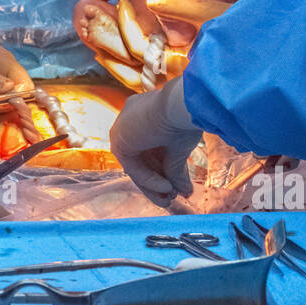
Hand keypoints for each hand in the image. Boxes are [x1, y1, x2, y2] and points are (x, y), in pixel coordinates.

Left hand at [108, 78, 203, 207]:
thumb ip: (176, 170)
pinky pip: (132, 166)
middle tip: (171, 199)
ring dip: (152, 186)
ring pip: (136, 165)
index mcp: (145, 113)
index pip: (151, 148)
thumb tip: (186, 193)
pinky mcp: (118, 140)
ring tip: (168, 200)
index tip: (177, 188)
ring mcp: (122, 128)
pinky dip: (148, 180)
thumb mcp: (180, 148)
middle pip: (142, 158)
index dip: (164, 170)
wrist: (182, 104)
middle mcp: (131, 118)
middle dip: (156, 182)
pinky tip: (166, 188)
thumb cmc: (186, 119)